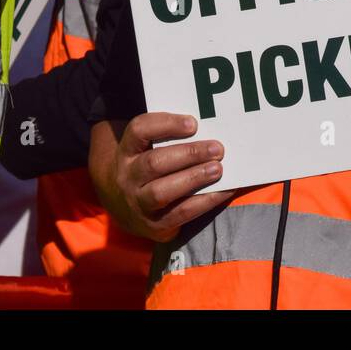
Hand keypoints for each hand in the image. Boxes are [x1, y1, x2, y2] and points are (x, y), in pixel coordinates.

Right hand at [88, 113, 236, 241]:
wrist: (126, 208)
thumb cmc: (148, 170)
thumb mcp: (147, 150)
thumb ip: (169, 139)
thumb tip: (211, 129)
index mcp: (127, 151)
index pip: (139, 130)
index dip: (165, 125)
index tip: (193, 124)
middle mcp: (128, 177)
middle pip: (154, 163)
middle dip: (189, 154)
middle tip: (217, 148)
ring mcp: (138, 203)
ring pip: (162, 191)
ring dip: (194, 178)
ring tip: (218, 169)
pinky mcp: (154, 225)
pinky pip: (181, 213)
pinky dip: (206, 201)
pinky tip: (224, 190)